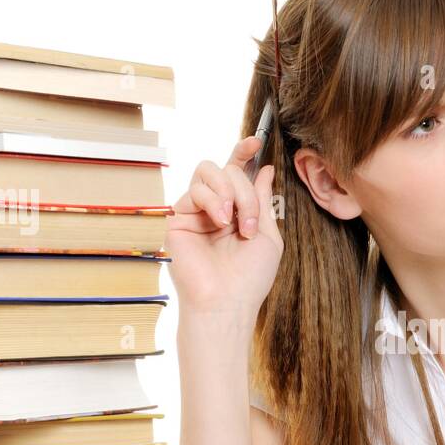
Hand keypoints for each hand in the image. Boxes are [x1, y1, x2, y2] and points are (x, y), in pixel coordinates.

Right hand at [165, 136, 280, 314]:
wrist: (227, 302)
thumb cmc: (250, 277)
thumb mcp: (267, 235)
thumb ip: (263, 201)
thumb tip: (266, 169)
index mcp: (237, 211)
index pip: (237, 173)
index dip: (243, 153)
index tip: (255, 141)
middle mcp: (215, 209)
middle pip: (226, 170)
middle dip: (244, 190)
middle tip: (248, 221)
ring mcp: (195, 213)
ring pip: (208, 173)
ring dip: (229, 194)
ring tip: (234, 224)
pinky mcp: (177, 219)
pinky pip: (194, 191)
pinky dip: (212, 201)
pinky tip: (220, 222)